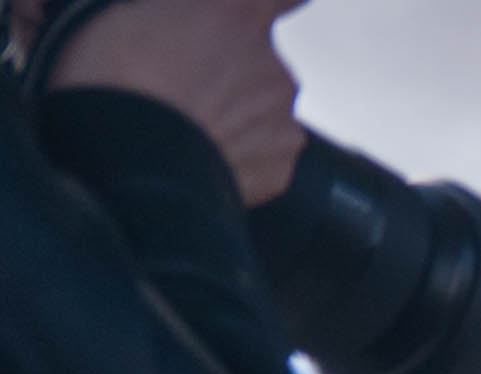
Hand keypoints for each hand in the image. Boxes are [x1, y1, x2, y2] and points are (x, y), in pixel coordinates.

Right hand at [51, 0, 306, 201]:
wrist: (127, 161)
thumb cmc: (114, 79)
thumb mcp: (132, 12)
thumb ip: (181, 11)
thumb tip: (187, 23)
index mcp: (239, 13)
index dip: (269, 5)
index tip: (259, 11)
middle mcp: (274, 66)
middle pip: (261, 61)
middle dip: (228, 70)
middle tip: (178, 86)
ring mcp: (282, 118)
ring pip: (262, 109)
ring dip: (233, 114)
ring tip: (183, 126)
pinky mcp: (280, 166)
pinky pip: (263, 153)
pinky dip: (238, 154)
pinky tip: (198, 154)